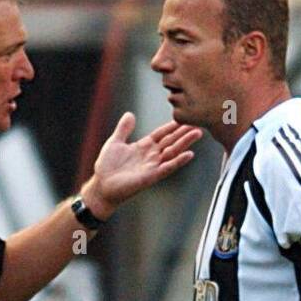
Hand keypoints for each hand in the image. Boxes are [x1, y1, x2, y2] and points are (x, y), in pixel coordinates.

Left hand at [86, 112, 200, 212]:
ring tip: (198, 133)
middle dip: (184, 132)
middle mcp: (151, 156)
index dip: (172, 126)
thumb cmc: (107, 167)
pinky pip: (167, 167)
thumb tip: (130, 114)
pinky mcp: (151, 176)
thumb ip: (124, 129)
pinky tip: (189, 154)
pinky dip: (178, 161)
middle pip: (171, 141)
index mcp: (144, 146)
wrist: (101, 185)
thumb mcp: (115, 142)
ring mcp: (152, 166)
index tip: (184, 117)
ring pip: (173, 152)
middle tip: (198, 123)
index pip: (162, 134)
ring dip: (185, 143)